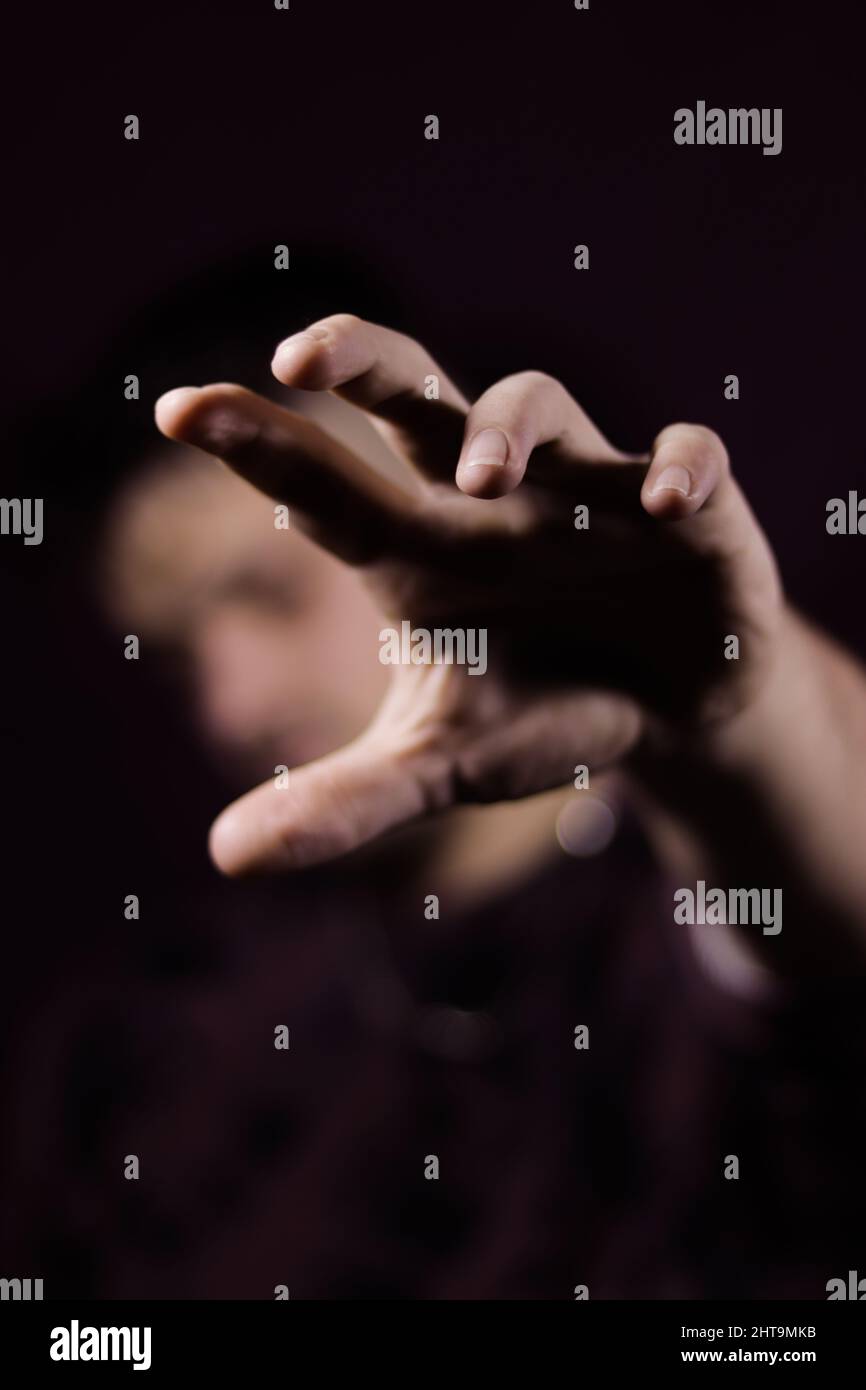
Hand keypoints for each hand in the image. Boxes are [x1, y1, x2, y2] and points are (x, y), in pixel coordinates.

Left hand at [155, 314, 782, 875]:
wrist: (669, 716)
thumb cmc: (538, 709)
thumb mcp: (441, 763)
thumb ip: (347, 799)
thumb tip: (228, 856)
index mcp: (418, 547)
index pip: (324, 484)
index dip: (254, 442)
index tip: (173, 410)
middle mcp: (492, 500)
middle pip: (419, 395)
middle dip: (365, 361)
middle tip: (302, 355)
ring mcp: (587, 492)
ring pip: (539, 407)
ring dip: (506, 429)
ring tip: (480, 480)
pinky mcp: (689, 512)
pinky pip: (688, 457)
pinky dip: (680, 467)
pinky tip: (665, 501)